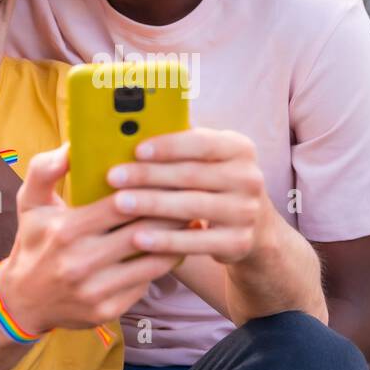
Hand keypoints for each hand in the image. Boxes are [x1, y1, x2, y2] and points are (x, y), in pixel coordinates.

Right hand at [0, 144, 183, 334]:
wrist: (22, 300)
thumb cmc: (34, 242)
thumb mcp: (30, 203)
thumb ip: (45, 170)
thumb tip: (71, 146)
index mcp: (66, 231)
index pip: (120, 205)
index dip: (149, 189)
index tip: (169, 175)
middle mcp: (80, 263)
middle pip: (142, 232)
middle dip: (170, 213)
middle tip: (191, 196)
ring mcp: (95, 291)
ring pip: (151, 262)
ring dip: (175, 240)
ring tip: (191, 220)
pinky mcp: (107, 311)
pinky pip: (145, 284)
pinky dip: (161, 265)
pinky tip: (174, 248)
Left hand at [105, 128, 274, 264]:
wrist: (255, 227)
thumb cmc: (214, 183)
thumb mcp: (210, 160)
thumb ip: (183, 144)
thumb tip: (134, 127)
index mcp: (239, 148)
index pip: (202, 142)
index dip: (168, 146)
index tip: (136, 150)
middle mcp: (248, 178)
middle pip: (191, 175)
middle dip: (148, 175)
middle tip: (114, 176)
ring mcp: (245, 211)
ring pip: (192, 206)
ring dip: (152, 204)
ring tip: (119, 203)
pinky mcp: (238, 242)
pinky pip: (196, 241)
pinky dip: (166, 240)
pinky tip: (139, 238)